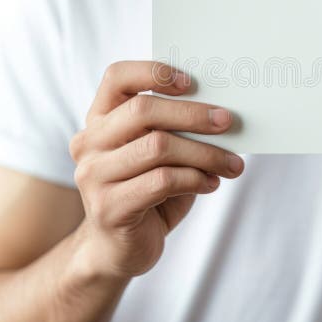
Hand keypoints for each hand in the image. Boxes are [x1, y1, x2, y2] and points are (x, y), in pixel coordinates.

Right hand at [69, 61, 243, 278]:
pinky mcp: (109, 207)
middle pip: (142, 111)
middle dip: (193, 114)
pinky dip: (195, 179)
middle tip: (228, 122)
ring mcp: (94, 176)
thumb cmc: (147, 191)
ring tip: (231, 163)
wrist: (120, 248)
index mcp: (100, 119)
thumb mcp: (159, 153)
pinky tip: (211, 183)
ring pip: (157, 147)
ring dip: (204, 153)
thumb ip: (175, 129)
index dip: (154, 72)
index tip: (192, 83)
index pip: (116, 77)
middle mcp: (89, 142)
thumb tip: (222, 112)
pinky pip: (161, 181)